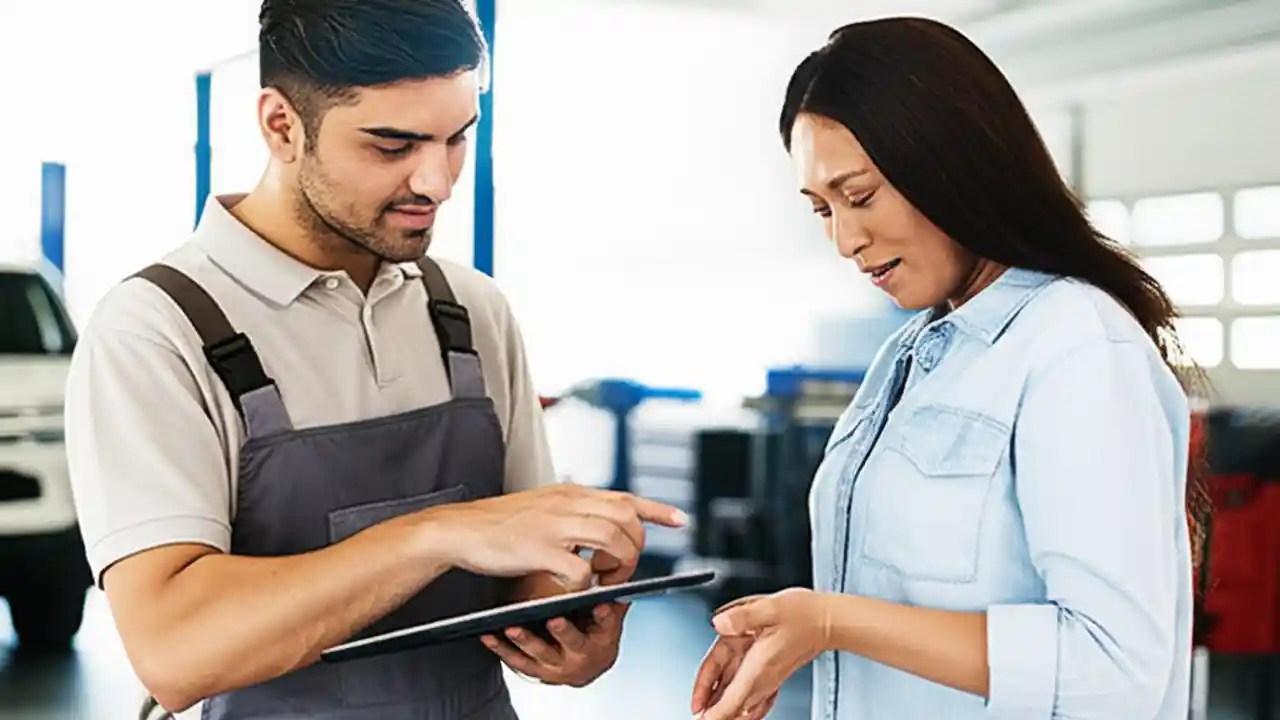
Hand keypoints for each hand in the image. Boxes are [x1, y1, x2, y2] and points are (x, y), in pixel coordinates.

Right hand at [430, 483, 685, 589]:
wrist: (459, 530)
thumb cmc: (499, 526)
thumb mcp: (543, 507)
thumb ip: (573, 513)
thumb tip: (604, 529)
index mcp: (570, 493)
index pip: (625, 496)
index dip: (656, 510)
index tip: (680, 520)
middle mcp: (568, 502)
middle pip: (627, 518)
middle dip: (636, 547)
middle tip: (623, 569)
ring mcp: (555, 524)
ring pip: (612, 539)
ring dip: (619, 565)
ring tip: (605, 580)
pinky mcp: (539, 549)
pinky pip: (581, 569)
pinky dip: (588, 584)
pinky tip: (578, 589)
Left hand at [482, 601, 627, 686]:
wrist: (583, 667)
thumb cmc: (593, 634)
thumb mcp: (608, 619)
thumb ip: (612, 598)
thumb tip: (621, 571)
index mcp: (601, 639)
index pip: (606, 627)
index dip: (604, 617)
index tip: (600, 605)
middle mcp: (580, 655)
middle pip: (573, 643)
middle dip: (564, 632)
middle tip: (554, 619)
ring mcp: (556, 664)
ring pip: (541, 654)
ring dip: (527, 640)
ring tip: (513, 626)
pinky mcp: (535, 669)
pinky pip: (516, 660)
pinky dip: (501, 648)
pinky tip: (489, 634)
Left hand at [693, 589, 831, 719]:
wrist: (829, 621)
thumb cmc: (805, 614)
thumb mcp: (770, 607)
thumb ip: (742, 616)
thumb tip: (719, 623)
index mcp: (759, 665)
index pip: (731, 700)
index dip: (714, 714)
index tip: (700, 718)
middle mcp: (763, 676)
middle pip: (733, 702)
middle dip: (715, 712)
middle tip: (697, 717)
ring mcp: (769, 676)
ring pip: (742, 700)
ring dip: (726, 708)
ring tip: (709, 713)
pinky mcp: (774, 671)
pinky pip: (756, 696)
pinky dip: (745, 705)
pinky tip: (743, 710)